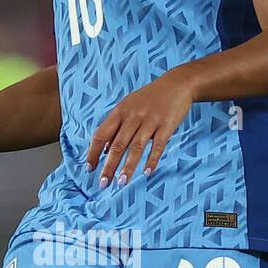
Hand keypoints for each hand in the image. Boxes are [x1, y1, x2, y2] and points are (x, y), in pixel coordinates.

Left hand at [85, 67, 194, 187]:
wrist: (177, 83)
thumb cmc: (150, 98)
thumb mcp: (128, 106)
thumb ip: (117, 126)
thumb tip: (105, 150)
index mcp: (120, 112)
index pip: (101, 134)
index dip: (93, 152)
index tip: (90, 168)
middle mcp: (133, 116)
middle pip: (117, 145)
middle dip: (109, 166)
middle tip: (103, 184)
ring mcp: (150, 121)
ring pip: (136, 147)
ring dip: (128, 166)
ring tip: (121, 182)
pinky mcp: (167, 125)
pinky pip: (158, 146)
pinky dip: (152, 160)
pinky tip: (147, 172)